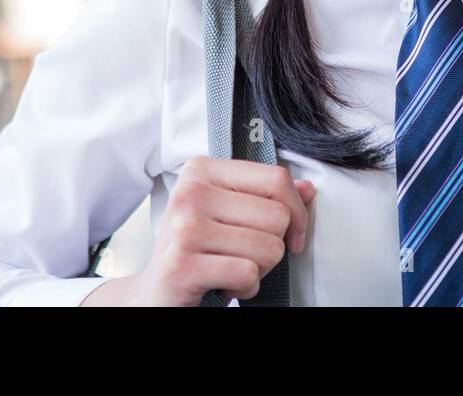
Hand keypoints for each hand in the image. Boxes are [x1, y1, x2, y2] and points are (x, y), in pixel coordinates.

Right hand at [84, 156, 315, 305]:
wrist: (154, 293)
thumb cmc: (195, 251)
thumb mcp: (228, 215)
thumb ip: (265, 197)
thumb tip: (308, 188)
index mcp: (202, 170)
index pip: (277, 178)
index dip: (297, 211)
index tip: (292, 233)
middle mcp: (191, 192)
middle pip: (277, 216)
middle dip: (272, 246)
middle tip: (242, 254)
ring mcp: (185, 227)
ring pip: (269, 247)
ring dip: (259, 269)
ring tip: (230, 268)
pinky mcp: (183, 264)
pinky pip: (248, 274)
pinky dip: (245, 288)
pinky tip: (223, 284)